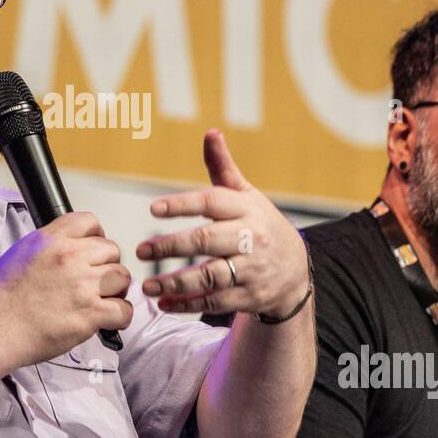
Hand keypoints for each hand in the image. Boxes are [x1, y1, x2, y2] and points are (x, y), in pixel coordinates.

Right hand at [0, 211, 133, 368]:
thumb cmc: (1, 298)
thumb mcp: (21, 253)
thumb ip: (50, 245)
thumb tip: (72, 247)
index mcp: (51, 240)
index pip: (89, 221)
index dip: (96, 237)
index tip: (94, 251)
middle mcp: (69, 257)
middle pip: (111, 250)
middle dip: (107, 266)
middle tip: (96, 282)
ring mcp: (82, 285)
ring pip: (122, 277)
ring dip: (116, 290)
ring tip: (103, 300)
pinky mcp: (90, 313)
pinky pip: (124, 309)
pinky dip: (120, 316)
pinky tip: (107, 320)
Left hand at [136, 129, 309, 316]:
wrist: (296, 272)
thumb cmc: (262, 226)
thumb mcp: (247, 196)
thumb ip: (223, 168)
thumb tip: (210, 132)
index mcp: (246, 209)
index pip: (211, 202)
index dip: (182, 204)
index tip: (153, 208)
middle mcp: (250, 238)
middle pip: (207, 241)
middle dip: (171, 246)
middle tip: (141, 250)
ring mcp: (251, 269)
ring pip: (209, 275)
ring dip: (175, 283)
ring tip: (147, 285)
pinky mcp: (249, 296)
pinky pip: (215, 301)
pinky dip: (188, 304)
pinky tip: (164, 303)